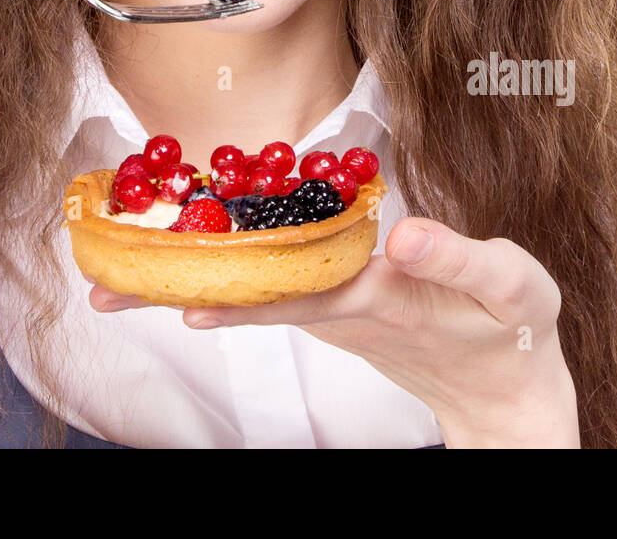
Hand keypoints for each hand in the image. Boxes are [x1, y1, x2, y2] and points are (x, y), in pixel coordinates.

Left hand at [89, 215, 579, 447]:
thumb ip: (459, 260)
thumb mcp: (512, 287)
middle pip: (252, 296)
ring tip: (118, 282)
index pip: (298, 297)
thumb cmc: (513, 328)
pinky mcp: (334, 299)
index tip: (183, 308)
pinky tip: (185, 262)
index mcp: (380, 298)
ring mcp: (333, 305)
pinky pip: (273, 285)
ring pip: (254, 292)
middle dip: (178, 293)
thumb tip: (403, 233)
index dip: (240, 300)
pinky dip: (228, 273)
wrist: (508, 385)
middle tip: (103, 295)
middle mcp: (342, 304)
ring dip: (188, 285)